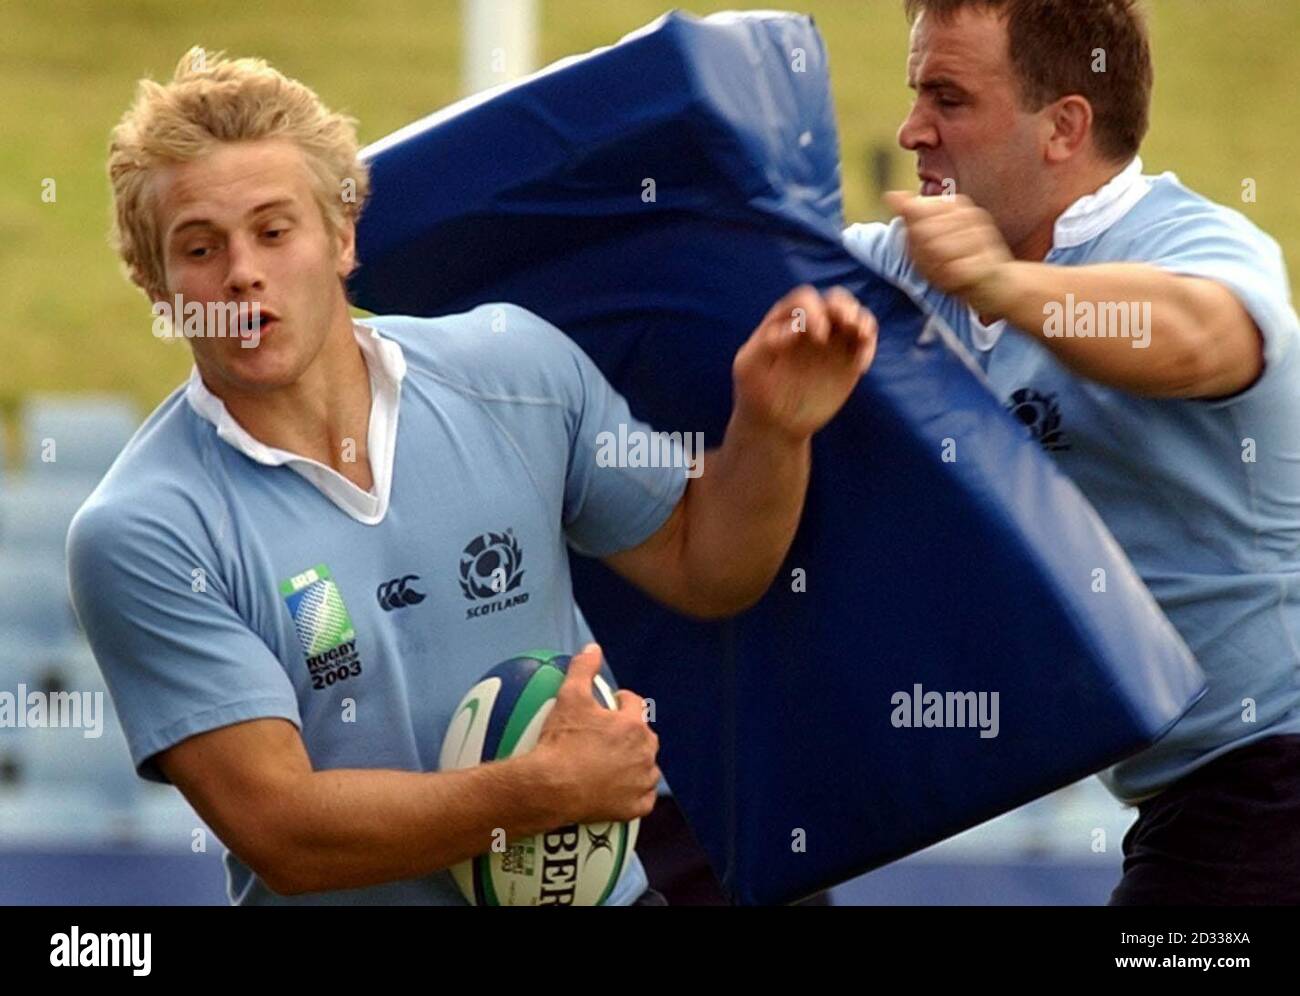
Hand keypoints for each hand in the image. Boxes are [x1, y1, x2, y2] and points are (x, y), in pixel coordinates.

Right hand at [530, 643, 659, 824]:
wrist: (551, 787)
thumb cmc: (561, 742)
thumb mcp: (569, 698)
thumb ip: (583, 670)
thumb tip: (592, 649)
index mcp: (632, 725)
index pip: (634, 704)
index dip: (622, 702)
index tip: (611, 705)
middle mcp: (644, 752)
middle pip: (644, 736)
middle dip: (631, 733)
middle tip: (607, 738)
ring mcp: (641, 782)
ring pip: (646, 768)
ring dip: (636, 764)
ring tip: (613, 764)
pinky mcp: (635, 808)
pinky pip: (642, 799)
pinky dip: (634, 794)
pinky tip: (620, 791)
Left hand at [732, 285, 877, 442]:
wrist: (775, 423)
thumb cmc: (756, 391)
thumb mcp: (749, 366)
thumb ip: (766, 342)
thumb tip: (795, 327)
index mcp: (786, 320)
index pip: (804, 300)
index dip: (814, 310)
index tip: (819, 335)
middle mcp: (812, 325)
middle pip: (835, 299)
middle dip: (844, 306)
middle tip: (846, 323)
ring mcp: (832, 341)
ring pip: (855, 315)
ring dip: (862, 319)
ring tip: (861, 335)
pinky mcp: (848, 361)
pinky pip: (865, 343)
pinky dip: (868, 347)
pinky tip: (860, 366)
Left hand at [884, 191, 1014, 315]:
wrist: (1001, 286)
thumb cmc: (961, 261)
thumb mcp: (931, 238)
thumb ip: (912, 215)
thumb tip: (890, 195)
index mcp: (958, 205)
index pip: (915, 212)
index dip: (913, 237)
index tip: (928, 249)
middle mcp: (972, 215)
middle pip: (922, 231)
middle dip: (922, 254)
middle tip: (937, 266)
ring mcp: (981, 236)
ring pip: (934, 250)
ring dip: (934, 268)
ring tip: (948, 272)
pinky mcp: (985, 261)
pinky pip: (950, 270)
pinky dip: (947, 280)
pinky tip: (957, 281)